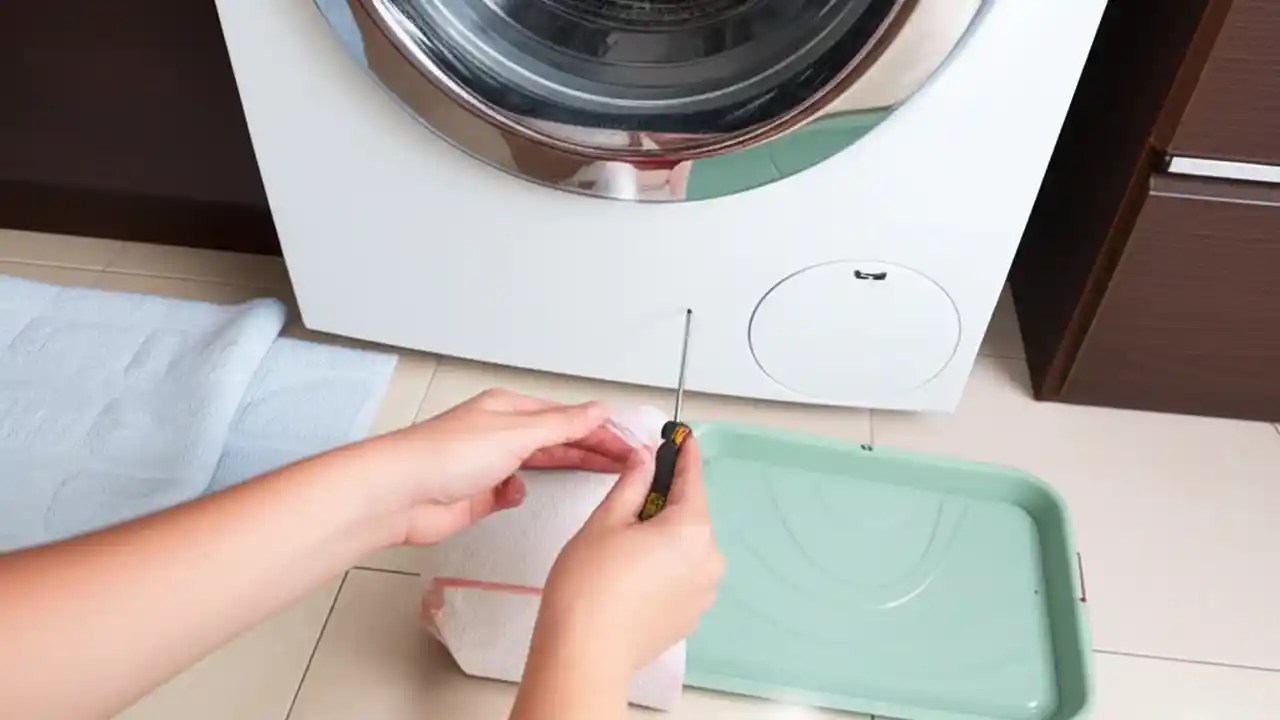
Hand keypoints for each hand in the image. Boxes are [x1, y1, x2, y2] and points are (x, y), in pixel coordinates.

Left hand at [378, 389, 632, 544]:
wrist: (400, 494)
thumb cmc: (446, 455)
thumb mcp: (516, 434)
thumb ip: (562, 425)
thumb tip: (598, 408)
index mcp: (510, 409)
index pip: (568, 417)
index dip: (602, 430)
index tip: (631, 444)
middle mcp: (500, 433)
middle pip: (559, 439)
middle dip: (593, 448)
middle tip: (630, 460)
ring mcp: (490, 464)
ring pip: (540, 464)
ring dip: (564, 466)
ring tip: (601, 473)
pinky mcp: (479, 494)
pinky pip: (512, 492)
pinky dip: (520, 493)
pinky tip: (520, 494)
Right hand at [535, 436, 724, 677]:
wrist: (584, 654)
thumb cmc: (589, 584)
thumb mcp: (606, 521)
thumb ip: (632, 484)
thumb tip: (645, 461)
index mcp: (692, 530)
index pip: (692, 479)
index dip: (683, 454)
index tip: (682, 436)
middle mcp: (709, 561)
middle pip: (690, 516)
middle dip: (663, 504)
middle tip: (626, 504)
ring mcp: (703, 593)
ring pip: (685, 548)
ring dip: (663, 538)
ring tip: (621, 548)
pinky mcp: (690, 616)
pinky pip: (681, 576)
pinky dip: (663, 567)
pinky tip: (630, 576)